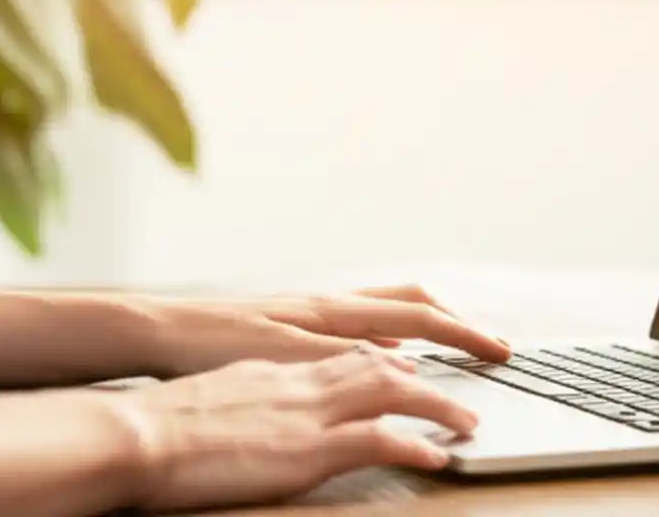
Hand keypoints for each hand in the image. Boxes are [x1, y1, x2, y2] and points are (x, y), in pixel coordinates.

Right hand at [113, 352, 475, 511]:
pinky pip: (379, 440)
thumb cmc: (163, 423)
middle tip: (464, 379)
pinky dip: (414, 445)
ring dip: (438, 404)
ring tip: (469, 421)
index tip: (414, 364)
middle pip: (383, 361)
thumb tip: (273, 406)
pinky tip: (437, 457)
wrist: (138, 432)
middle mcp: (302, 378)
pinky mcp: (308, 447)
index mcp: (280, 366)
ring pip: (394, 390)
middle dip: (431, 368)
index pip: (349, 350)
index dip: (389, 356)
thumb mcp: (220, 394)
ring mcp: (308, 410)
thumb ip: (257, 392)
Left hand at [146, 284, 509, 376]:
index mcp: (332, 311)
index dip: (464, 335)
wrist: (158, 329)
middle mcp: (328, 303)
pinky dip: (390, 336)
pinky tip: (384, 357)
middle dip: (455, 321)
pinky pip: (361, 323)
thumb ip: (342, 358)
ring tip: (448, 345)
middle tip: (486, 343)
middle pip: (411, 300)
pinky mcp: (294, 323)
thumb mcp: (282, 358)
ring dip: (426, 324)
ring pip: (386, 308)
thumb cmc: (212, 344)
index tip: (500, 350)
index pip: (417, 319)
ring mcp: (312, 310)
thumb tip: (400, 358)